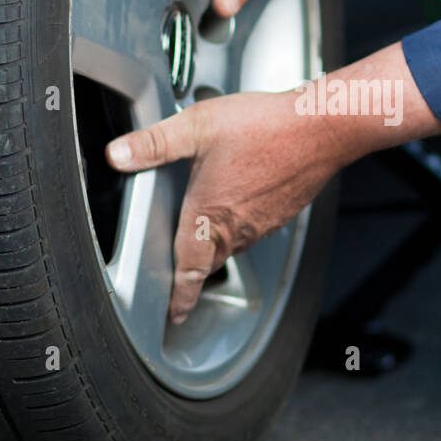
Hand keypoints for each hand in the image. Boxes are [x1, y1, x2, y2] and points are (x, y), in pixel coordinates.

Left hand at [105, 90, 352, 323]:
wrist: (322, 128)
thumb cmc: (265, 127)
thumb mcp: (197, 126)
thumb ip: (154, 143)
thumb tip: (118, 154)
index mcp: (209, 214)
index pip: (188, 268)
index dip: (178, 296)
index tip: (174, 314)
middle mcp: (237, 226)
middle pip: (209, 260)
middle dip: (193, 272)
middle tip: (181, 281)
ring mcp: (263, 221)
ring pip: (232, 245)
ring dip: (216, 247)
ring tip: (203, 238)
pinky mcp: (282, 210)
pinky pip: (254, 229)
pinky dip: (239, 227)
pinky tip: (236, 203)